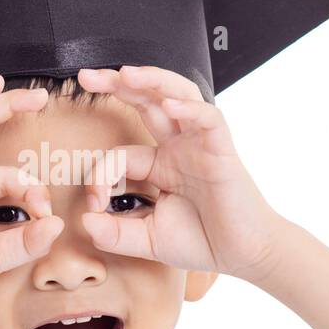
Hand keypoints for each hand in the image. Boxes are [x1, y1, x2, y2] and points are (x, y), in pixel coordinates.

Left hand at [76, 65, 283, 281]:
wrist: (245, 255)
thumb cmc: (202, 242)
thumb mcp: (147, 240)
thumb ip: (114, 234)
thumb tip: (84, 221)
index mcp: (159, 164)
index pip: (119, 154)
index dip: (100, 174)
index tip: (93, 203)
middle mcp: (178, 147)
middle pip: (147, 101)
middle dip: (116, 84)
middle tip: (85, 76)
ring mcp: (199, 145)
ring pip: (178, 95)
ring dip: (152, 81)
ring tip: (125, 73)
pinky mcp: (222, 150)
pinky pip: (208, 119)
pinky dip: (191, 108)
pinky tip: (171, 104)